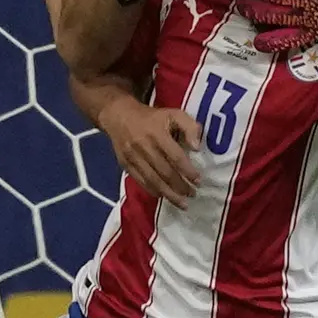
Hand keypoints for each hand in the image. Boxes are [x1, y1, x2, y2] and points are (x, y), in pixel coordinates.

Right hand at [99, 96, 202, 210]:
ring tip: (182, 203)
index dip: (188, 171)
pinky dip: (153, 190)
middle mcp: (143, 146)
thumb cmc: (152, 117)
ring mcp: (132, 157)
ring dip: (169, 194)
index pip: (175, 156)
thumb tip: (197, 147)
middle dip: (180, 187)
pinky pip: (141, 181)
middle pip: (164, 172)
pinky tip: (164, 196)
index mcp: (157, 133)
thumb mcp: (173, 113)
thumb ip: (189, 127)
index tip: (198, 181)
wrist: (119, 116)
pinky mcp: (125, 164)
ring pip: (153, 180)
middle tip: (192, 194)